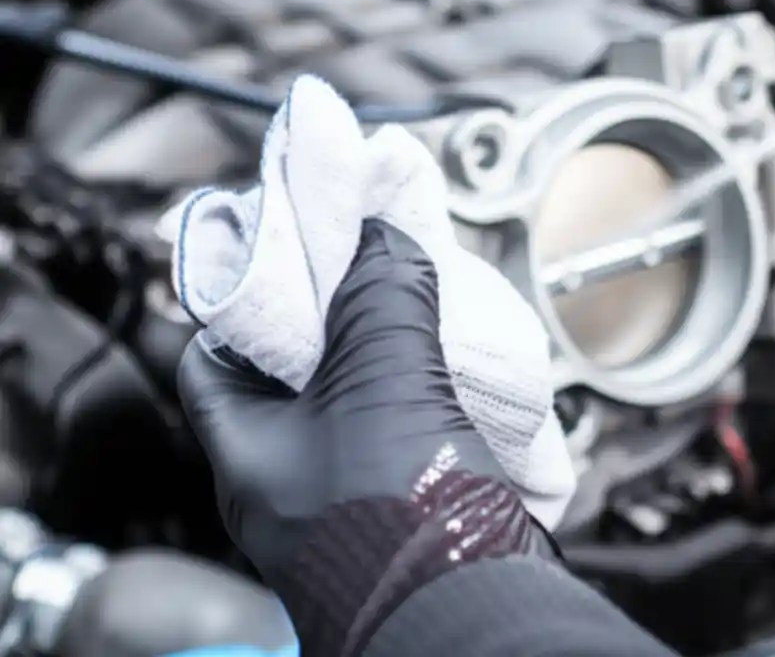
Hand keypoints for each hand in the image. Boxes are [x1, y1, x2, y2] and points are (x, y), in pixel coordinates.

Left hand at [176, 86, 564, 653]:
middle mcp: (293, 476)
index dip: (256, 294)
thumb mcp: (380, 377)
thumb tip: (381, 239)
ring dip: (406, 355)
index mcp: (251, 449)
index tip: (296, 252)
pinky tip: (475, 375)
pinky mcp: (413, 505)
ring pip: (371, 399)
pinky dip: (442, 398)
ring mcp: (354, 494)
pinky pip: (418, 434)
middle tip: (384, 270)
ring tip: (439, 312)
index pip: (221, 349)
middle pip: (308, 369)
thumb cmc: (402, 518)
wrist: (474, 612)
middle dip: (349, 316)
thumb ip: (377, 294)